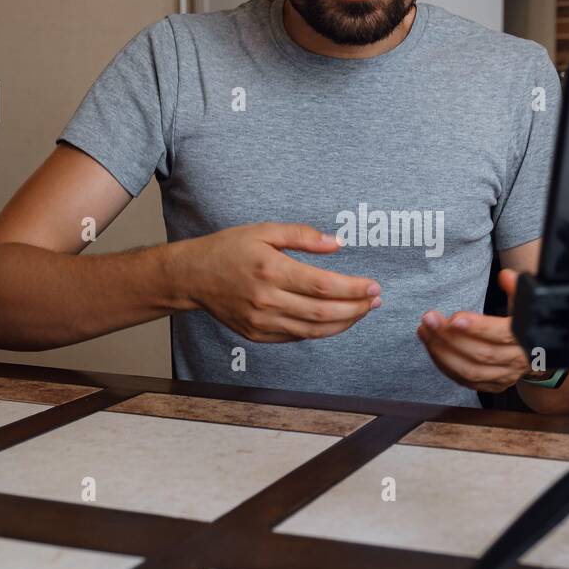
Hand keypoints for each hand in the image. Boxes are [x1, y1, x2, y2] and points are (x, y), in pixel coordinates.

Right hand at [179, 222, 380, 341]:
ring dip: (344, 323)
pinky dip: (320, 331)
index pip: (323, 286)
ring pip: (313, 331)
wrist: (193, 276)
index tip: (373, 285)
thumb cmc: (229, 249)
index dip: (353, 288)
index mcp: (271, 270)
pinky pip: (297, 337)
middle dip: (356, 308)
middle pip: (324, 313)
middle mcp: (267, 300)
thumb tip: (337, 244)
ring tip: (362, 312)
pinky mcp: (257, 335)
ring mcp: (261, 322)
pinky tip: (335, 320)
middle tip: (375, 301)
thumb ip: (302, 236)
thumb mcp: (265, 231)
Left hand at [416, 267, 532, 392]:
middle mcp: (517, 362)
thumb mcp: (528, 303)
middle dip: (450, 337)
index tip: (455, 318)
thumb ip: (517, 288)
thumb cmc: (527, 323)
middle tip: (429, 319)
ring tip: (424, 331)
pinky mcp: (491, 386)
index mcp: (528, 339)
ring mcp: (504, 377)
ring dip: (442, 351)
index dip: (478, 328)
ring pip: (469, 371)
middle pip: (481, 354)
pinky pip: (464, 380)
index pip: (502, 335)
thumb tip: (505, 276)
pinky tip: (432, 346)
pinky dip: (444, 364)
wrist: (539, 354)